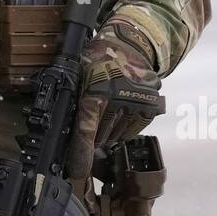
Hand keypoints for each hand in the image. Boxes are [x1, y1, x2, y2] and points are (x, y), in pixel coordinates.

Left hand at [65, 20, 162, 183]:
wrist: (129, 45)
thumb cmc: (99, 61)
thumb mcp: (81, 78)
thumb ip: (77, 104)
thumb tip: (67, 137)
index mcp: (96, 90)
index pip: (87, 128)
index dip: (82, 151)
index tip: (79, 170)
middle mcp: (117, 97)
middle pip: (102, 134)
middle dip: (94, 138)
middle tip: (91, 130)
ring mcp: (135, 102)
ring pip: (117, 135)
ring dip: (110, 133)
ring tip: (107, 118)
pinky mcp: (149, 106)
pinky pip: (134, 130)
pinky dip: (125, 129)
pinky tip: (121, 118)